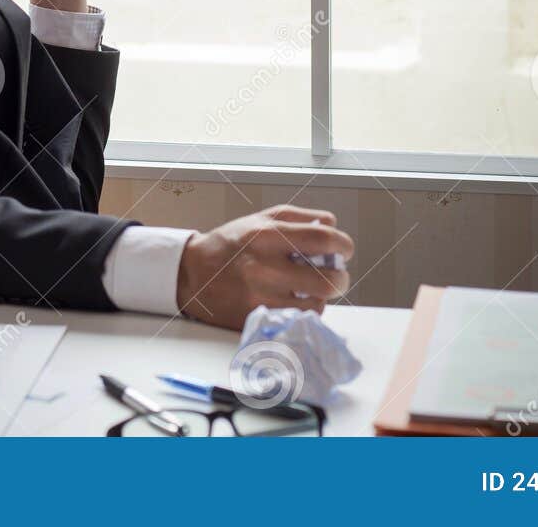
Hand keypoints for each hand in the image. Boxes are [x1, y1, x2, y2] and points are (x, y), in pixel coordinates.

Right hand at [175, 205, 353, 329]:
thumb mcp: (260, 219)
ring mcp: (260, 296)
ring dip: (322, 297)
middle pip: (327, 280)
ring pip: (316, 304)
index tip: (345, 250)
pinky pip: (297, 319)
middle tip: (337, 276)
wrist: (192, 273)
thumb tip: (333, 225)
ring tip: (312, 289)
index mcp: (267, 234)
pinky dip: (303, 311)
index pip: (323, 238)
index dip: (343, 245)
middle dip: (341, 279)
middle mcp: (264, 266)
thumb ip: (299, 217)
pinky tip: (296, 301)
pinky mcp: (256, 318)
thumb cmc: (231, 244)